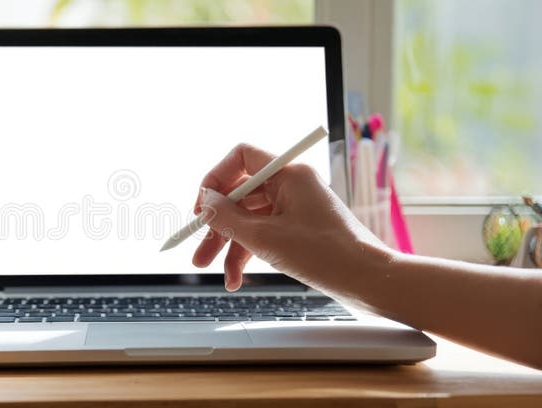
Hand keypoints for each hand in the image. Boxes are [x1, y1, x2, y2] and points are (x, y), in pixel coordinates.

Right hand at [191, 143, 387, 291]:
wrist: (369, 281)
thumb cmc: (326, 255)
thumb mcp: (264, 238)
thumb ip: (227, 218)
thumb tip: (205, 203)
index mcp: (289, 173)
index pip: (241, 157)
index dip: (216, 180)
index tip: (202, 208)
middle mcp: (292, 184)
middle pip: (240, 194)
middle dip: (217, 223)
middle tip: (198, 248)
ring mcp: (296, 207)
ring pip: (250, 218)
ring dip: (228, 244)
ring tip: (212, 270)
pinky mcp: (299, 228)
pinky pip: (264, 233)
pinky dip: (248, 252)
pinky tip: (235, 278)